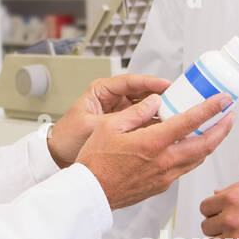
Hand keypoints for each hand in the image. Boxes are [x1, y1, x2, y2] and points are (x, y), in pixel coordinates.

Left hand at [47, 73, 172, 167]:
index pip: (130, 81)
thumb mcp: (93, 126)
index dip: (150, 82)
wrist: (58, 156)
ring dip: (160, 109)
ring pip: (145, 106)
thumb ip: (119, 118)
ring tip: (178, 112)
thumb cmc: (67, 137)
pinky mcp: (124, 127)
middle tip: (179, 98)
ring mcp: (119, 112)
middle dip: (160, 95)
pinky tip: (167, 127)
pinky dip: (155, 124)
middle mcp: (113, 99)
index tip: (167, 85)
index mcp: (102, 91)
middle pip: (142, 92)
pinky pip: (143, 121)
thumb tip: (144, 110)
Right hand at [75, 92, 235, 209]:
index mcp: (152, 143)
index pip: (190, 122)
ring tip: (216, 130)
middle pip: (205, 145)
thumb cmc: (95, 161)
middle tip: (229, 115)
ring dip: (212, 143)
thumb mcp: (109, 127)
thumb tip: (156, 101)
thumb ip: (137, 112)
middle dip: (222, 129)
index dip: (210, 109)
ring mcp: (165, 176)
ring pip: (199, 159)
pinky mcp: (162, 186)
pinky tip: (191, 147)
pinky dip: (195, 156)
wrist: (91, 193)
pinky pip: (185, 168)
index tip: (223, 99)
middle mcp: (164, 161)